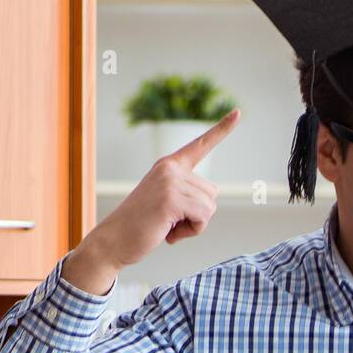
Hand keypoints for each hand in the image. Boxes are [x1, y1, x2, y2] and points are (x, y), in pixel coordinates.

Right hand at [85, 108, 241, 269]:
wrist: (114, 240)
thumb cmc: (142, 225)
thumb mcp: (167, 202)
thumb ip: (186, 194)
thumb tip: (209, 201)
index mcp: (169, 164)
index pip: (201, 145)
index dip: (222, 129)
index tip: (238, 112)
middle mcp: (170, 168)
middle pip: (212, 194)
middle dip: (198, 215)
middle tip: (170, 220)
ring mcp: (170, 181)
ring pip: (209, 208)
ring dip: (194, 225)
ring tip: (167, 225)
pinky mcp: (170, 199)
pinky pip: (202, 218)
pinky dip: (191, 231)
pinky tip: (169, 233)